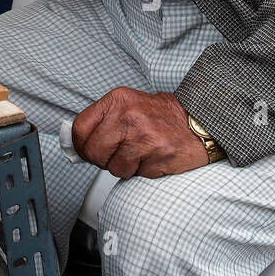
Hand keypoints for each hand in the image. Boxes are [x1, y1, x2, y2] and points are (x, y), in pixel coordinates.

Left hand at [72, 87, 208, 178]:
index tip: (85, 150)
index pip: (80, 128)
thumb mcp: (127, 106)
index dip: (79, 145)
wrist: (197, 121)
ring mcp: (144, 137)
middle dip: (102, 160)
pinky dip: (144, 170)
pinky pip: (138, 175)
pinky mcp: (159, 156)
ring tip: (140, 152)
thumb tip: (77, 144)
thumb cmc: (160, 116)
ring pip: (115, 168)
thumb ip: (102, 122)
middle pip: (94, 152)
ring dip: (126, 167)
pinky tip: (153, 157)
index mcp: (117, 100)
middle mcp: (128, 116)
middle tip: (116, 154)